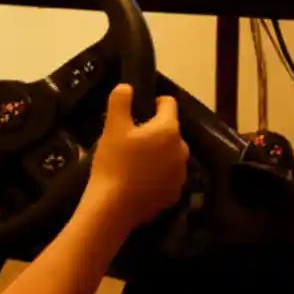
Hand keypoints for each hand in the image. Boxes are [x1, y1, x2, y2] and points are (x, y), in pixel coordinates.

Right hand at [86, 84, 187, 230]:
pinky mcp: (174, 193)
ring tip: (135, 162)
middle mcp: (182, 150)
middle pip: (170, 131)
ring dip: (158, 153)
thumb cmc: (114, 162)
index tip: (138, 112)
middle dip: (155, 131)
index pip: (169, 103)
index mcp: (169, 129)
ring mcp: (180, 174)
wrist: (113, 207)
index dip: (153, 103)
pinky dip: (158, 175)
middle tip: (131, 140)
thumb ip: (120, 100)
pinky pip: (168, 176)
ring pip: (170, 154)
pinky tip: (140, 180)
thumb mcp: (112, 127)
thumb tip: (127, 87)